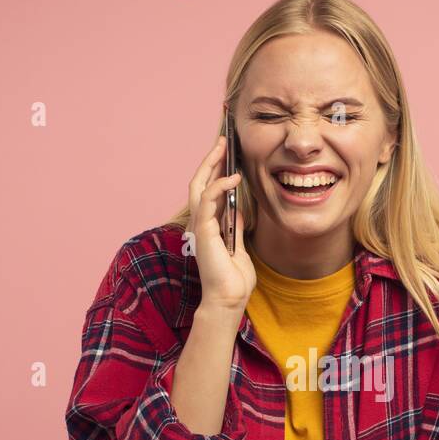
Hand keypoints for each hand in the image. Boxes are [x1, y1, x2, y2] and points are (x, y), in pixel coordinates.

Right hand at [189, 134, 254, 311]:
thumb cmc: (233, 279)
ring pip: (199, 186)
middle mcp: (201, 223)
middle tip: (223, 140)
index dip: (215, 169)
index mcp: (208, 225)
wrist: (229, 299)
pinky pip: (208, 201)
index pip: (207, 190)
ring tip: (225, 147)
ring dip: (211, 164)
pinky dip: (219, 186)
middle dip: (210, 159)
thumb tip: (237, 209)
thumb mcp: (239, 246)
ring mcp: (200, 226)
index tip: (227, 152)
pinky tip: (233, 177)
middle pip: (199, 182)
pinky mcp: (204, 231)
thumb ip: (235, 226)